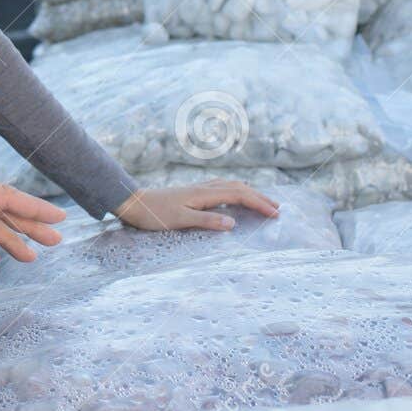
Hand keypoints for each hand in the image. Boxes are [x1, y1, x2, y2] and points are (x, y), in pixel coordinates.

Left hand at [113, 179, 280, 231]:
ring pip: (231, 186)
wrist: (134, 203)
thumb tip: (233, 224)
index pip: (239, 195)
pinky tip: (236, 198)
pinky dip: (236, 192)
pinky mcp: (193, 192)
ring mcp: (198, 188)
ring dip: (249, 193)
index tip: (274, 214)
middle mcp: (204, 188)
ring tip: (263, 203)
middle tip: (278, 209)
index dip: (258, 204)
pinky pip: (222, 188)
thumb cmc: (155, 214)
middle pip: (239, 188)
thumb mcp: (180, 220)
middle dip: (259, 197)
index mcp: (204, 194)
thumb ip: (206, 221)